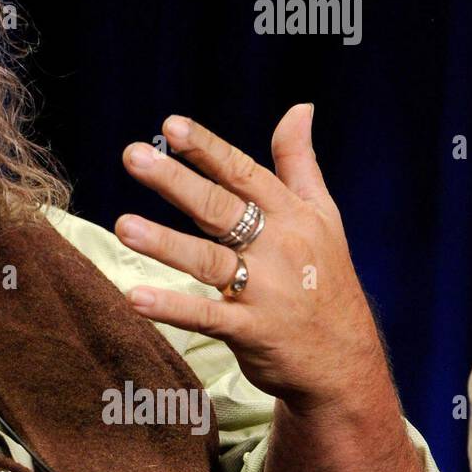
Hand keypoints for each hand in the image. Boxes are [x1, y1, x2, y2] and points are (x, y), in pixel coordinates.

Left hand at [114, 103, 390, 412]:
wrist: (348, 363)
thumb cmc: (327, 281)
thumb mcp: (323, 217)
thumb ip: (299, 163)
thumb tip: (299, 108)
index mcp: (291, 215)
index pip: (242, 173)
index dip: (206, 149)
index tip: (170, 125)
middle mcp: (279, 247)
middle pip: (219, 208)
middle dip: (175, 181)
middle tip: (133, 156)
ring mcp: (266, 291)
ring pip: (208, 260)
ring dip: (165, 243)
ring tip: (123, 226)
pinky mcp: (253, 332)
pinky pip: (206, 317)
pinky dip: (172, 308)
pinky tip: (135, 297)